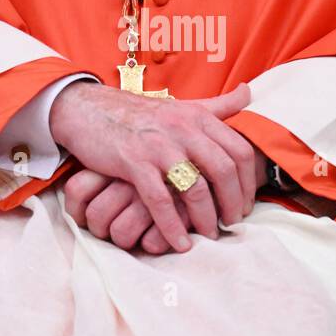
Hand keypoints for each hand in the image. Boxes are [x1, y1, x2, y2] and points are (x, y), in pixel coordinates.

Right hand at [50, 80, 259, 252]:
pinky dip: (172, 226)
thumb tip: (248, 92)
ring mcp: (158, 145)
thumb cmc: (138, 114)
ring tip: (210, 235)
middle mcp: (183, 128)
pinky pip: (160, 200)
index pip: (239, 150)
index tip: (246, 203)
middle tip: (233, 224)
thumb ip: (217, 104)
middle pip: (223, 170)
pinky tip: (179, 242)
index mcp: (199, 116)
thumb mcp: (182, 104)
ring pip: (195, 187)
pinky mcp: (133, 161)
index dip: (248, 181)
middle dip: (233, 203)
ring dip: (206, 218)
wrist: (87, 109)